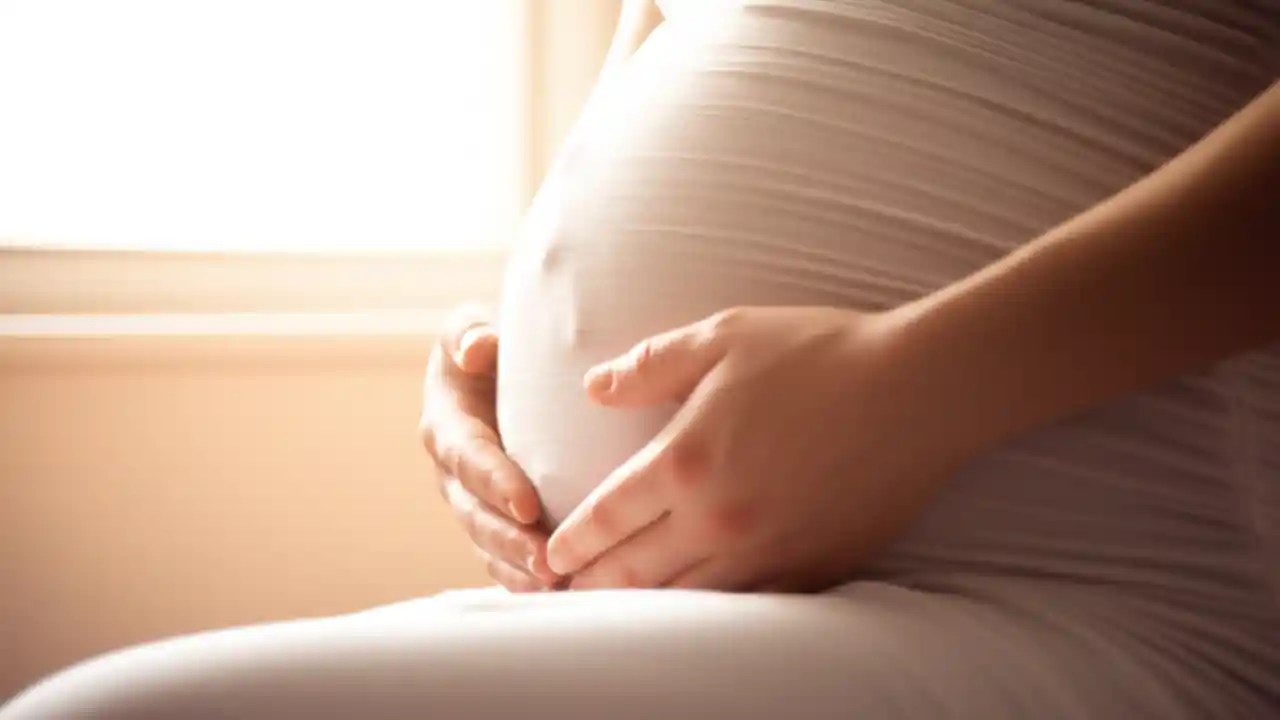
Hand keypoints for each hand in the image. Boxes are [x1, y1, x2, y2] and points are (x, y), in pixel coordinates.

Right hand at [418, 306, 559, 590]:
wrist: (493, 373)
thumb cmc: (487, 346)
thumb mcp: (469, 328)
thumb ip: (466, 332)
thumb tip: (478, 348)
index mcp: (447, 426)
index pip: (469, 457)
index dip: (494, 482)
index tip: (527, 504)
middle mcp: (453, 473)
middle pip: (477, 514)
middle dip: (511, 541)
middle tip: (549, 561)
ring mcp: (472, 504)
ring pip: (490, 545)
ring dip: (520, 568)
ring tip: (560, 585)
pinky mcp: (494, 523)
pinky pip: (504, 559)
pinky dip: (527, 580)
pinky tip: (563, 594)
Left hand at [546, 306, 963, 591]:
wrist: (917, 391)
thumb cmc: (820, 353)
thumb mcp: (725, 337)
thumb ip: (651, 365)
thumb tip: (594, 389)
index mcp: (687, 461)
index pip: (607, 516)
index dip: (571, 539)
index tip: (550, 552)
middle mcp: (718, 519)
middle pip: (635, 571)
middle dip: (592, 583)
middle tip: (566, 590)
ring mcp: (767, 551)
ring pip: (685, 599)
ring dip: (642, 606)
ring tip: (614, 608)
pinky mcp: (811, 567)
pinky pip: (745, 603)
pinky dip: (708, 611)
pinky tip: (694, 607)